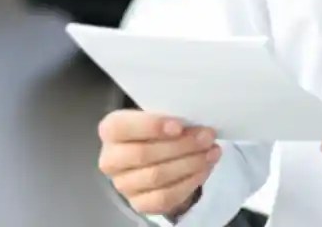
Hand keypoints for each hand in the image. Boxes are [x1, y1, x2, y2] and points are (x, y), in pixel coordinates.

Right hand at [97, 109, 220, 218]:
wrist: (152, 158)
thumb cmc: (155, 131)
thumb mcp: (158, 117)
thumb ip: (169, 118)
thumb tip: (195, 126)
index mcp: (110, 130)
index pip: (121, 128)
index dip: (150, 126)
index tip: (179, 126)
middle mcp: (111, 160)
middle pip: (143, 154)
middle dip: (180, 145)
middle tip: (206, 137)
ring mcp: (123, 185)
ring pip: (157, 176)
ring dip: (190, 163)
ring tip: (211, 152)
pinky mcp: (139, 204)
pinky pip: (165, 196)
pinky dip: (189, 182)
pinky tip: (204, 168)